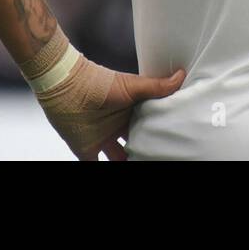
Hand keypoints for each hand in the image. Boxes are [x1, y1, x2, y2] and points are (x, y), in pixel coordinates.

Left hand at [35, 58, 185, 160]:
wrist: (67, 87)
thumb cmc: (99, 82)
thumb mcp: (132, 86)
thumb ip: (156, 86)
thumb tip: (181, 76)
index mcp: (131, 110)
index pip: (148, 123)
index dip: (158, 131)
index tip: (171, 139)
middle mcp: (118, 125)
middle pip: (136, 142)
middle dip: (145, 150)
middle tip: (160, 156)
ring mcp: (103, 138)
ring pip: (119, 158)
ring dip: (128, 162)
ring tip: (143, 164)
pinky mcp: (86, 149)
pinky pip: (95, 166)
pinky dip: (103, 170)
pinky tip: (115, 173)